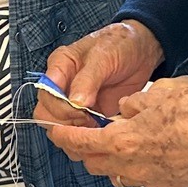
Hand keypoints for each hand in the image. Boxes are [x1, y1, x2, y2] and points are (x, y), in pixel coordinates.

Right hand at [32, 21, 164, 126]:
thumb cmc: (119, 44)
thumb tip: (75, 103)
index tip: (82, 111)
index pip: (46, 95)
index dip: (60, 108)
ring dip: (75, 136)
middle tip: (90, 122)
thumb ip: (88, 80)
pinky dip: (86, 141)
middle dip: (65, 125)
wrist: (141, 50)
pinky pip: (78, 134)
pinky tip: (101, 138)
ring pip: (60, 129)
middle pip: (46, 115)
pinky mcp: (89, 115)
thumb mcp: (103, 56)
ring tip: (97, 131)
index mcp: (60, 67)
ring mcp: (74, 103)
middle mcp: (62, 86)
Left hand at [47, 76, 187, 186]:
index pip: (81, 143)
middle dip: (87, 150)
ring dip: (113, 162)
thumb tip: (126, 107)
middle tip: (88, 135)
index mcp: (122, 140)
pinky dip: (142, 173)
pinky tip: (151, 159)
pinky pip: (146, 184)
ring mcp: (149, 180)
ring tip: (121, 145)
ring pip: (118, 176)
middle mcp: (131, 165)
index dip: (64, 137)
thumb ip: (135, 102)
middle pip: (95, 163)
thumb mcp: (158, 92)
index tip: (54, 132)